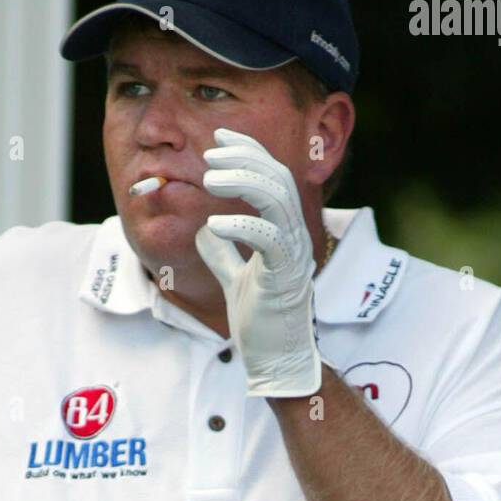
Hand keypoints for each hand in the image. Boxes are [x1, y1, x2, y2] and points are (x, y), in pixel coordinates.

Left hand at [195, 127, 322, 397]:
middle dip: (246, 158)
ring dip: (243, 181)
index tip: (220, 137)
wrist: (275, 363)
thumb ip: (223, 255)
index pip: (273, 179)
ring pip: (278, 200)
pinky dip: (242, 225)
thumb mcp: (234, 281)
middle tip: (211, 154)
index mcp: (285, 234)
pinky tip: (214, 224)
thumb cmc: (260, 325)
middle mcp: (295, 238)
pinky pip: (269, 240)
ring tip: (210, 177)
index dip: (250, 152)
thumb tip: (205, 231)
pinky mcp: (285, 278)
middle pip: (279, 179)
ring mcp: (294, 256)